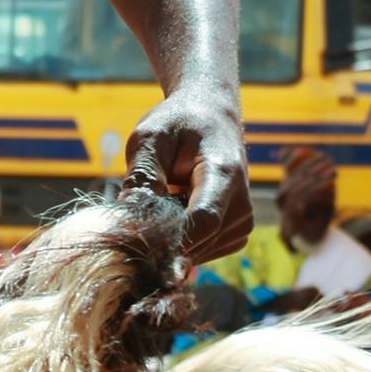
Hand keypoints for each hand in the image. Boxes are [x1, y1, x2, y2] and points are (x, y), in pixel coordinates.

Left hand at [125, 83, 249, 261]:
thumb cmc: (178, 125)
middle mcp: (241, 203)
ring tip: (159, 206)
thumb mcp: (151, 138)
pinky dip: (181, 242)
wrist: (211, 118)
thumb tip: (129, 217)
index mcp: (224, 174)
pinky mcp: (235, 234)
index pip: (203, 220)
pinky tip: (174, 214)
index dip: (170, 240)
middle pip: (198, 243)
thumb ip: (143, 176)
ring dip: (169, 241)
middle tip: (129, 225)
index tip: (136, 246)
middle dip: (160, 243)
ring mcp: (241, 222)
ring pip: (197, 253)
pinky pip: (201, 253)